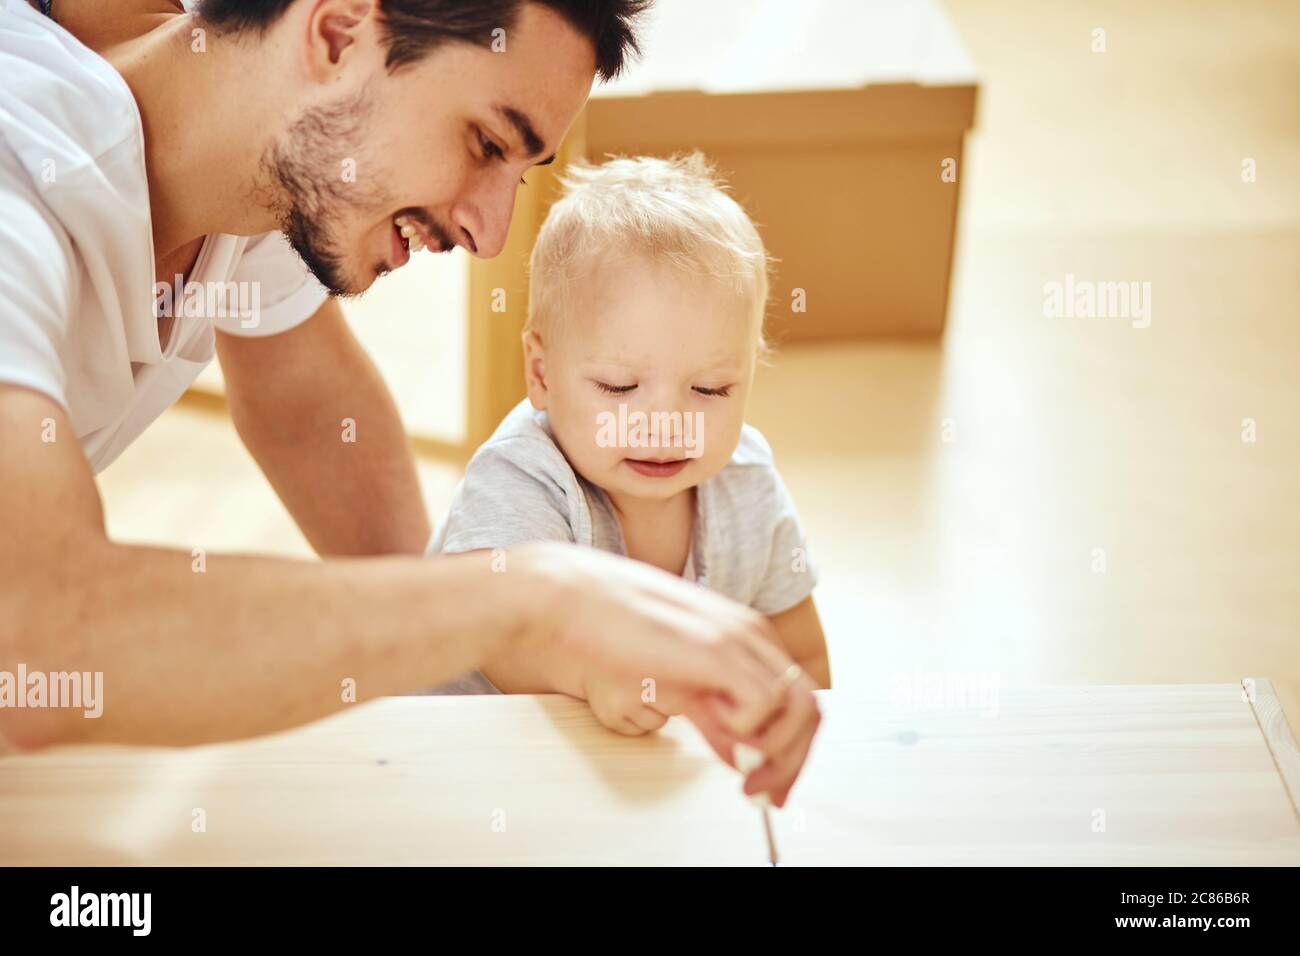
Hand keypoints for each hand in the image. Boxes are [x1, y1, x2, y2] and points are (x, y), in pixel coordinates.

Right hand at [514, 542, 820, 800]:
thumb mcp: (667, 685)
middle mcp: (748, 635)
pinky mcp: (716, 650)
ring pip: (798, 708)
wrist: (563, 604)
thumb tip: (738, 754)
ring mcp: (735, 640)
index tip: (770, 784)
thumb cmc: (603, 638)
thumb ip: (711, 717)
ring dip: (776, 754)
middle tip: (763, 792)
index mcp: (742, 637)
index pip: (796, 699)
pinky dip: (748, 732)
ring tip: (743, 774)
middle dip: (791, 762)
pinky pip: (763, 704)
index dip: (791, 750)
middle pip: (807, 709)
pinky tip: (718, 736)